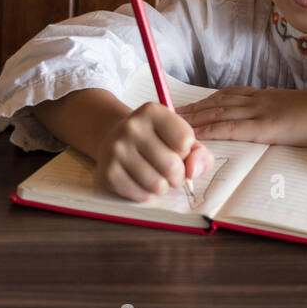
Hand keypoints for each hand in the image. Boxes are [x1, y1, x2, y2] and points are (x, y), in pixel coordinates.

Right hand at [94, 102, 213, 203]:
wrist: (114, 138)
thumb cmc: (154, 138)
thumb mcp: (177, 134)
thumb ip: (198, 152)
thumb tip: (194, 171)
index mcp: (152, 111)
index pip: (185, 140)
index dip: (187, 151)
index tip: (177, 148)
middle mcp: (132, 127)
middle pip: (172, 166)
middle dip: (178, 175)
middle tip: (171, 170)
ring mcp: (117, 150)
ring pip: (157, 185)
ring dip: (164, 187)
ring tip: (157, 175)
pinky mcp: (108, 172)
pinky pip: (141, 196)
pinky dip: (148, 194)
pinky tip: (143, 182)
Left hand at [177, 86, 306, 147]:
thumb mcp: (291, 103)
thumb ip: (274, 102)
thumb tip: (263, 99)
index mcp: (264, 95)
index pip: (227, 95)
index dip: (206, 99)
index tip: (189, 104)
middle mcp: (257, 99)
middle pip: (217, 101)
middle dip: (193, 107)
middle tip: (170, 112)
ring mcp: (260, 112)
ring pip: (220, 111)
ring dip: (196, 117)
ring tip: (176, 122)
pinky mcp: (265, 127)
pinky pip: (233, 127)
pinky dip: (213, 129)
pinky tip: (199, 134)